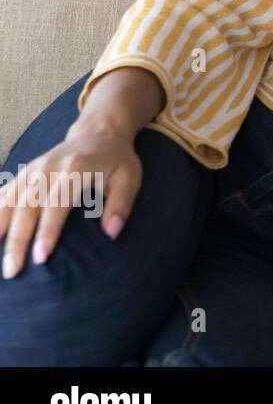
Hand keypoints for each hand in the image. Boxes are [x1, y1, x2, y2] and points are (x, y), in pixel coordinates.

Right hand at [0, 115, 141, 278]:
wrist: (98, 132)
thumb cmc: (117, 160)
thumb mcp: (130, 177)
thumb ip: (121, 204)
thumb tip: (112, 232)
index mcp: (76, 168)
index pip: (57, 203)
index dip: (48, 230)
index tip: (40, 257)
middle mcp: (48, 167)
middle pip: (27, 206)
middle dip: (18, 240)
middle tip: (13, 270)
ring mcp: (32, 169)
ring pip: (9, 201)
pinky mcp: (24, 173)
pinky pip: (3, 193)